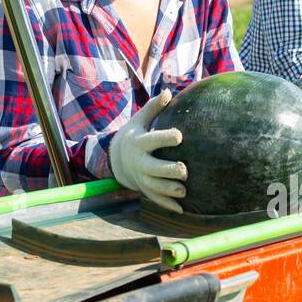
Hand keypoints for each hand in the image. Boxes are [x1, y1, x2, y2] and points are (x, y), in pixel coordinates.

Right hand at [107, 90, 186, 213]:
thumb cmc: (136, 135)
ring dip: (168, 191)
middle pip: (152, 168)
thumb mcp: (140, 120)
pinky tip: (181, 210)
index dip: (164, 138)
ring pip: (154, 187)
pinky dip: (167, 205)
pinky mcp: (144, 189)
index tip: (180, 136)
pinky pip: (155, 199)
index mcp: (139, 143)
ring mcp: (141, 178)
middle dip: (167, 171)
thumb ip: (154, 108)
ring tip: (184, 191)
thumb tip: (169, 92)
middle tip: (184, 170)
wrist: (117, 158)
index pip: (152, 140)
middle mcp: (139, 162)